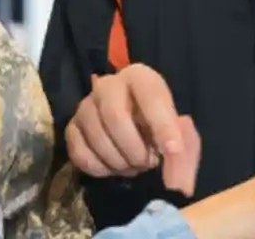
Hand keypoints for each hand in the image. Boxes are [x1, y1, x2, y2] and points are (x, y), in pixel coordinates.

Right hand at [66, 64, 199, 194]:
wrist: (135, 130)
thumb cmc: (159, 127)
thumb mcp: (180, 136)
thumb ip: (183, 154)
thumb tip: (176, 176)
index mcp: (140, 78)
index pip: (150, 97)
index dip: (162, 126)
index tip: (172, 150)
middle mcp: (107, 85)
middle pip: (114, 117)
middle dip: (134, 148)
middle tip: (148, 163)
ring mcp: (85, 106)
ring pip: (96, 137)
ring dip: (118, 161)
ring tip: (134, 166)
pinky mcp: (71, 127)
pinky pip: (79, 153)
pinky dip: (99, 169)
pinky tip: (114, 168)